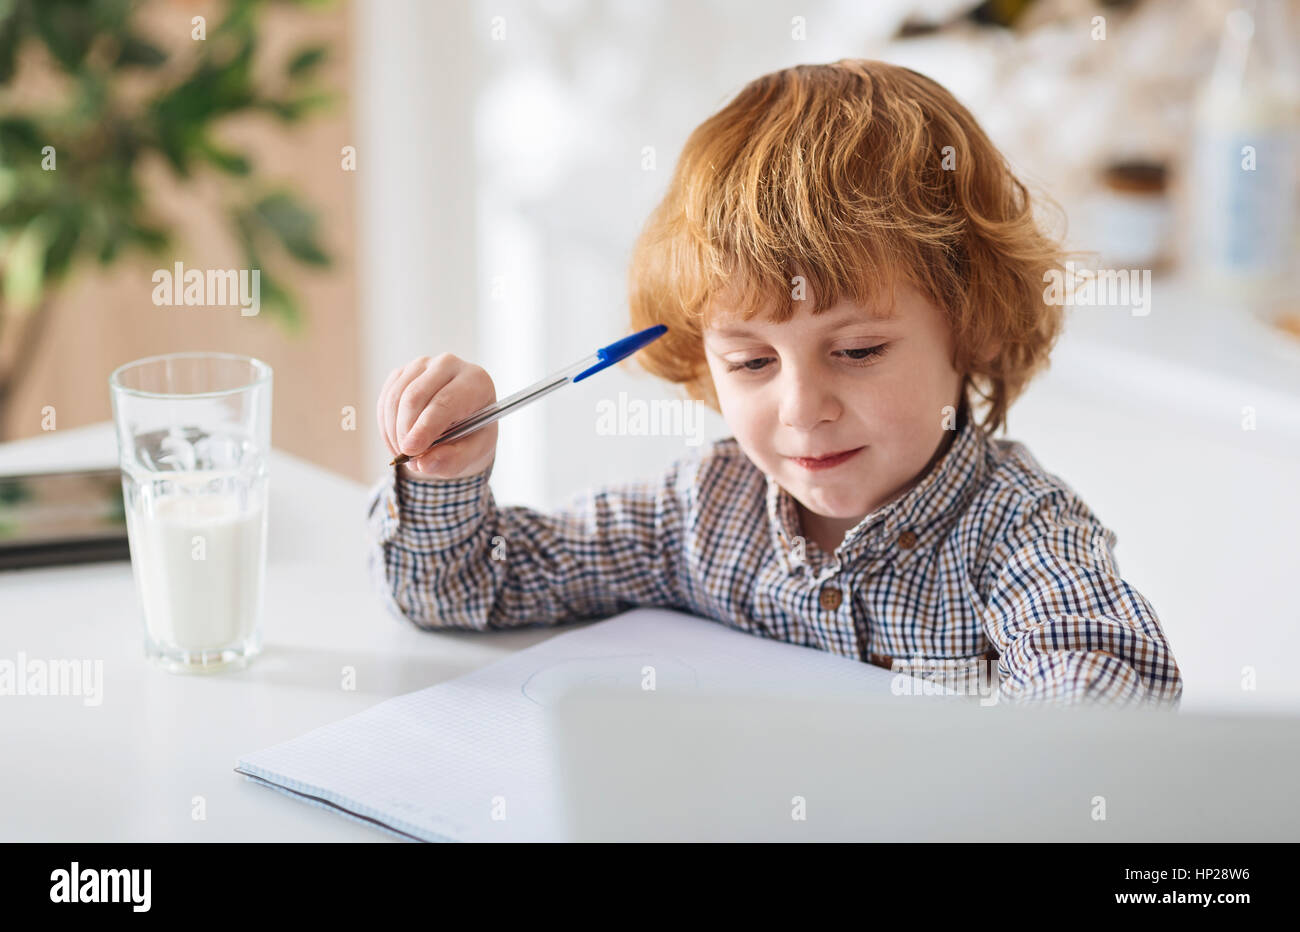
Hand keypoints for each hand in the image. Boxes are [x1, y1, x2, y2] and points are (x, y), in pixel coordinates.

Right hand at [377, 353, 496, 480]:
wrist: (463, 423)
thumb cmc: (472, 436)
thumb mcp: (473, 453)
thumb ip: (453, 459)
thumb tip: (424, 463)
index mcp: (476, 381)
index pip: (445, 402)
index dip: (425, 427)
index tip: (411, 450)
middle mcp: (450, 364)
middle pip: (415, 396)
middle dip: (405, 431)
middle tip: (406, 457)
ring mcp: (423, 365)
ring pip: (396, 398)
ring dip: (394, 431)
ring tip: (405, 453)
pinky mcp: (403, 372)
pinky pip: (385, 399)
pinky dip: (386, 425)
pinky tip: (398, 440)